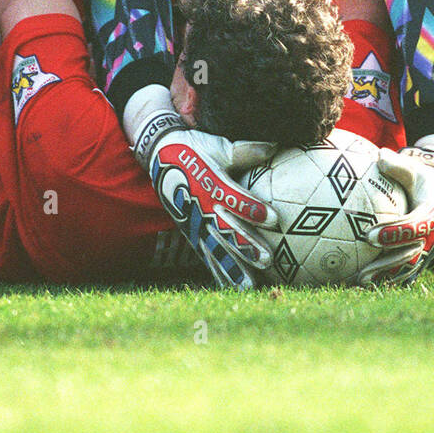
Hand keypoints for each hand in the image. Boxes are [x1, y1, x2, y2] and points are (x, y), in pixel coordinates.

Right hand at [127, 90, 277, 289]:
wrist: (160, 157)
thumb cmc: (195, 149)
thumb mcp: (217, 145)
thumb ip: (245, 150)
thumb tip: (274, 145)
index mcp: (210, 182)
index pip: (233, 198)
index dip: (251, 208)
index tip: (274, 219)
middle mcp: (202, 206)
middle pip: (226, 229)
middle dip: (246, 245)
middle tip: (267, 258)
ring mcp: (195, 223)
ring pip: (216, 248)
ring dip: (233, 267)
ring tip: (251, 285)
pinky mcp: (191, 233)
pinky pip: (206, 255)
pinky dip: (220, 272)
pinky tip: (235, 287)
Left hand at [355, 144, 433, 286]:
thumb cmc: (420, 179)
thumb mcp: (413, 169)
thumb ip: (397, 165)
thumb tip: (379, 156)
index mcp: (433, 213)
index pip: (413, 226)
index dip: (392, 233)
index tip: (368, 235)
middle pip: (410, 254)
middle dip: (387, 263)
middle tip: (362, 268)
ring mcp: (429, 249)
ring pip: (408, 268)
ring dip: (385, 277)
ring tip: (360, 280)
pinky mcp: (422, 258)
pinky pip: (405, 272)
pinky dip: (387, 279)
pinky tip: (364, 283)